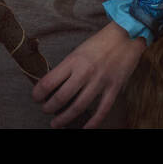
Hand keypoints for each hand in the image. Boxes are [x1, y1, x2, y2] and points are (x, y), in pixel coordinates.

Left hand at [32, 21, 146, 127]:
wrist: (126, 35)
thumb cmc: (100, 42)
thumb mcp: (79, 50)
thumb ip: (67, 67)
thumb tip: (53, 84)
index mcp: (73, 60)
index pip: (49, 82)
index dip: (38, 93)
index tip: (36, 98)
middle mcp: (85, 72)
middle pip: (61, 98)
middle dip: (49, 108)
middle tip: (46, 110)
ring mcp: (100, 81)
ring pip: (78, 107)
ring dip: (64, 118)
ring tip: (57, 123)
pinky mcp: (114, 87)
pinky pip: (102, 110)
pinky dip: (92, 123)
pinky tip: (84, 128)